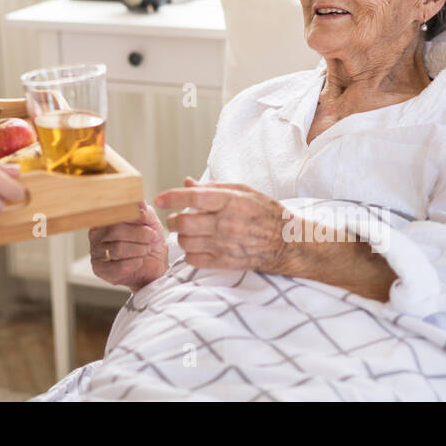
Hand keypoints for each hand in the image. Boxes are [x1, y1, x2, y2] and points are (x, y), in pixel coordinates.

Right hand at [89, 200, 167, 290]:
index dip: (133, 217)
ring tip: (146, 249)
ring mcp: (95, 252)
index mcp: (105, 218)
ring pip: (117, 249)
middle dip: (139, 235)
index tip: (146, 221)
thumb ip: (144, 212)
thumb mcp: (151, 223)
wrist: (155, 265)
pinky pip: (118, 267)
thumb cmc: (149, 242)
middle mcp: (96, 233)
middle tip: (151, 238)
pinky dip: (134, 264)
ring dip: (138, 250)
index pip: (114, 213)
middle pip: (115, 231)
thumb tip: (139, 202)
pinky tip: (139, 261)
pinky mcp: (99, 269)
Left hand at [154, 177, 292, 273]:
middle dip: (173, 220)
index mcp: (230, 202)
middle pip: (183, 223)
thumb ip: (213, 187)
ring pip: (186, 242)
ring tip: (189, 232)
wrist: (287, 242)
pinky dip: (190, 253)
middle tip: (176, 218)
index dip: (172, 197)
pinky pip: (194, 260)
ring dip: (181, 237)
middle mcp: (226, 224)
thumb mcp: (243, 191)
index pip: (193, 198)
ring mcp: (225, 245)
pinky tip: (198, 246)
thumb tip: (186, 183)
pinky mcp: (225, 262)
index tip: (159, 199)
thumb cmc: (265, 212)